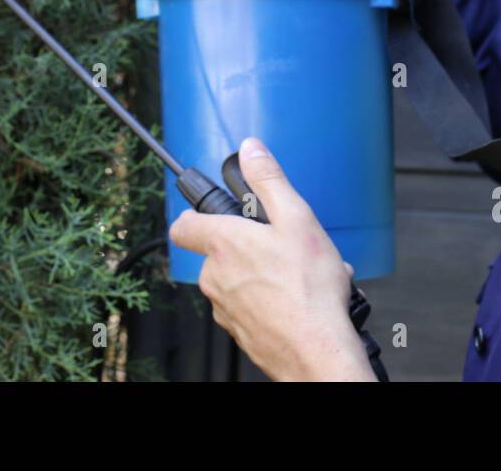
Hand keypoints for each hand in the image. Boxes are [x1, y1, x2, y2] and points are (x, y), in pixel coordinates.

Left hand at [168, 136, 378, 380]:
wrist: (316, 351)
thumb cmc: (308, 289)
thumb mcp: (296, 218)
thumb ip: (269, 180)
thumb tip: (250, 149)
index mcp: (222, 243)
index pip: (184, 224)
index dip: (198, 214)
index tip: (220, 212)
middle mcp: (215, 276)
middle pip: (218, 251)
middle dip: (249, 245)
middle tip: (283, 245)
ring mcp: (224, 308)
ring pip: (237, 280)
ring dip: (264, 273)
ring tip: (301, 274)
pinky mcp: (239, 332)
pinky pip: (249, 306)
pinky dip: (270, 299)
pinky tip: (300, 297)